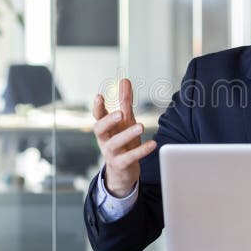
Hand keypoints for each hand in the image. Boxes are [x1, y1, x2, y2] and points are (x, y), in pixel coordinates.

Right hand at [93, 78, 156, 197]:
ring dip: (127, 134)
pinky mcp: (121, 164)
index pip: (97, 116)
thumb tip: (124, 80)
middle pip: (100, 129)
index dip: (97, 107)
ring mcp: (111, 153)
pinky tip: (153, 143)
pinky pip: (129, 158)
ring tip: (141, 126)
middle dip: (108, 121)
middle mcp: (105, 140)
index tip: (99, 96)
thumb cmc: (122, 141)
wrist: (122, 171)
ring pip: (115, 144)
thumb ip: (124, 102)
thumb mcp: (124, 121)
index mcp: (105, 128)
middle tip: (120, 113)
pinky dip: (141, 151)